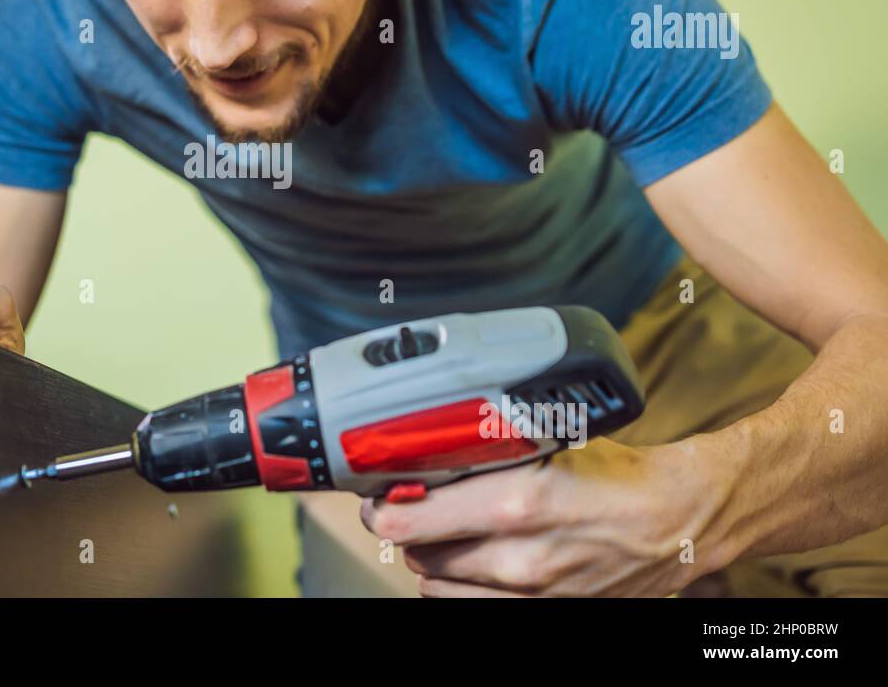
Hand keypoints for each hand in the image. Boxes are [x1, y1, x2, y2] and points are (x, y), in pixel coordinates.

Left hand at [360, 437, 732, 596]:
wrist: (677, 521)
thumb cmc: (617, 476)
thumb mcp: (545, 442)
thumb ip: (484, 450)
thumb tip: (427, 449)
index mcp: (516, 502)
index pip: (407, 521)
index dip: (381, 507)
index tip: (378, 495)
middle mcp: (518, 556)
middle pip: (418, 555)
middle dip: (408, 528)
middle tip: (412, 506)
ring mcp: (531, 594)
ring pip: (437, 588)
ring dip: (432, 560)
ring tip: (445, 533)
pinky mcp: (544, 614)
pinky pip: (472, 608)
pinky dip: (460, 587)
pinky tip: (470, 562)